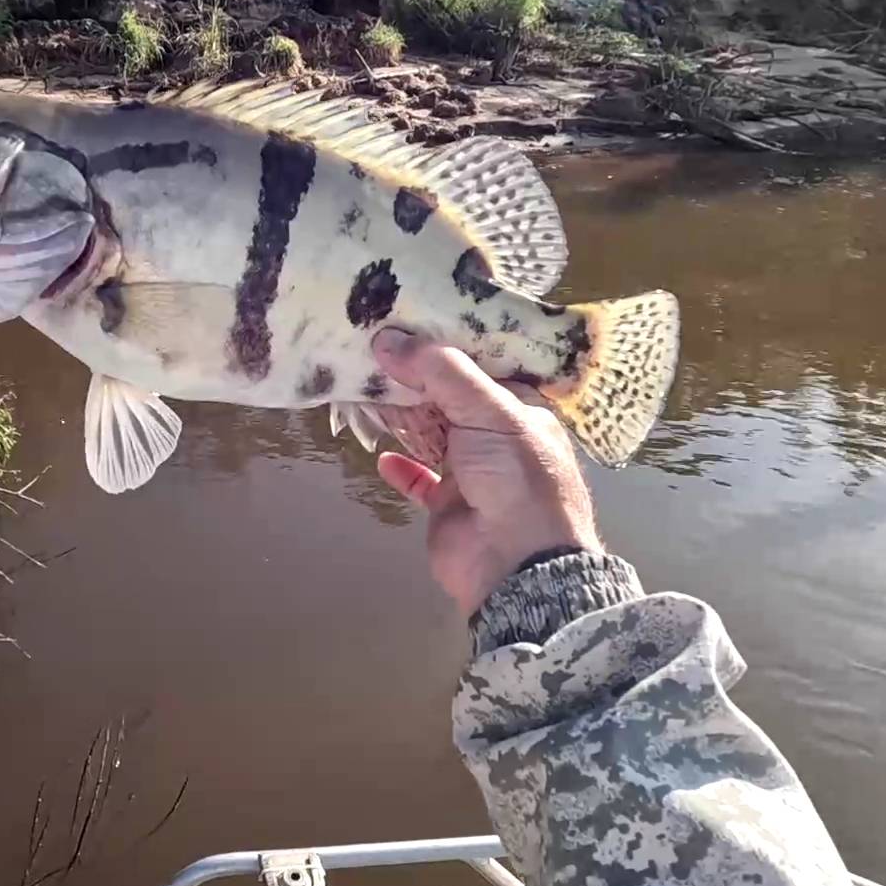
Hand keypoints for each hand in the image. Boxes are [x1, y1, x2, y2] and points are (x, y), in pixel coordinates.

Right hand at [371, 328, 602, 617]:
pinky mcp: (447, 506)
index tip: (406, 319)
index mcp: (521, 411)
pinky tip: (380, 454)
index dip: (446, 344)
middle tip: (372, 348)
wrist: (516, 566)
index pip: (482, 367)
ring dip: (401, 416)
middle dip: (415, 378)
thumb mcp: (489, 411)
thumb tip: (388, 338)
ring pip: (430, 434)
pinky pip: (419, 479)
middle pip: (450, 399)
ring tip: (364, 389)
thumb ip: (441, 372)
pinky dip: (400, 465)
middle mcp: (498, 438)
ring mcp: (472, 474)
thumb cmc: (515, 478)